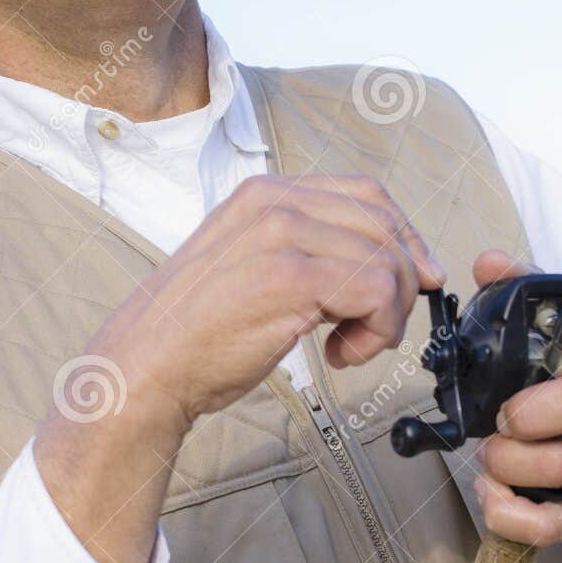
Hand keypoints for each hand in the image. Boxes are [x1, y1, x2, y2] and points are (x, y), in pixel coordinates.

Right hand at [34, 174, 442, 562]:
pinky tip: (343, 354)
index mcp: (265, 194)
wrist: (146, 368)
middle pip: (384, 223)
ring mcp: (281, 235)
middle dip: (402, 280)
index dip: (403, 237)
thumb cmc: (197, 333)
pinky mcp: (291, 277)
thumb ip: (305, 249)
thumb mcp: (251, 265)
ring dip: (386, 315)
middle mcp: (274, 202)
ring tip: (351, 345)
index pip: (366, 194)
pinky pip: (376, 292)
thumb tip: (381, 261)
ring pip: (387, 261)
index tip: (415, 279)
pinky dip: (377, 331)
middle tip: (382, 325)